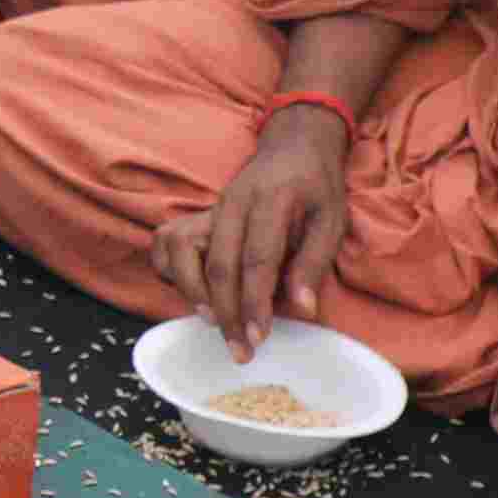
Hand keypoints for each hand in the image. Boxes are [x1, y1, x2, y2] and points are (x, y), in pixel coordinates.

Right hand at [158, 108, 352, 352]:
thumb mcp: (331, 220)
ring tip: (214, 321)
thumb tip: (303, 309)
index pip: (257, 258)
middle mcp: (232, 203)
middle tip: (239, 351)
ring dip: (192, 291)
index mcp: (271, 201)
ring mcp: (209, 207)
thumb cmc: (316, 187)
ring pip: (180, 250)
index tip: (257, 337)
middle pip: (217, 264)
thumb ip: (313, 263)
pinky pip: (166, 243)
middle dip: (226, 313)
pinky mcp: (196, 213)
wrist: (294, 146)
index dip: (255, 302)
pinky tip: (195, 293)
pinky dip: (171, 270)